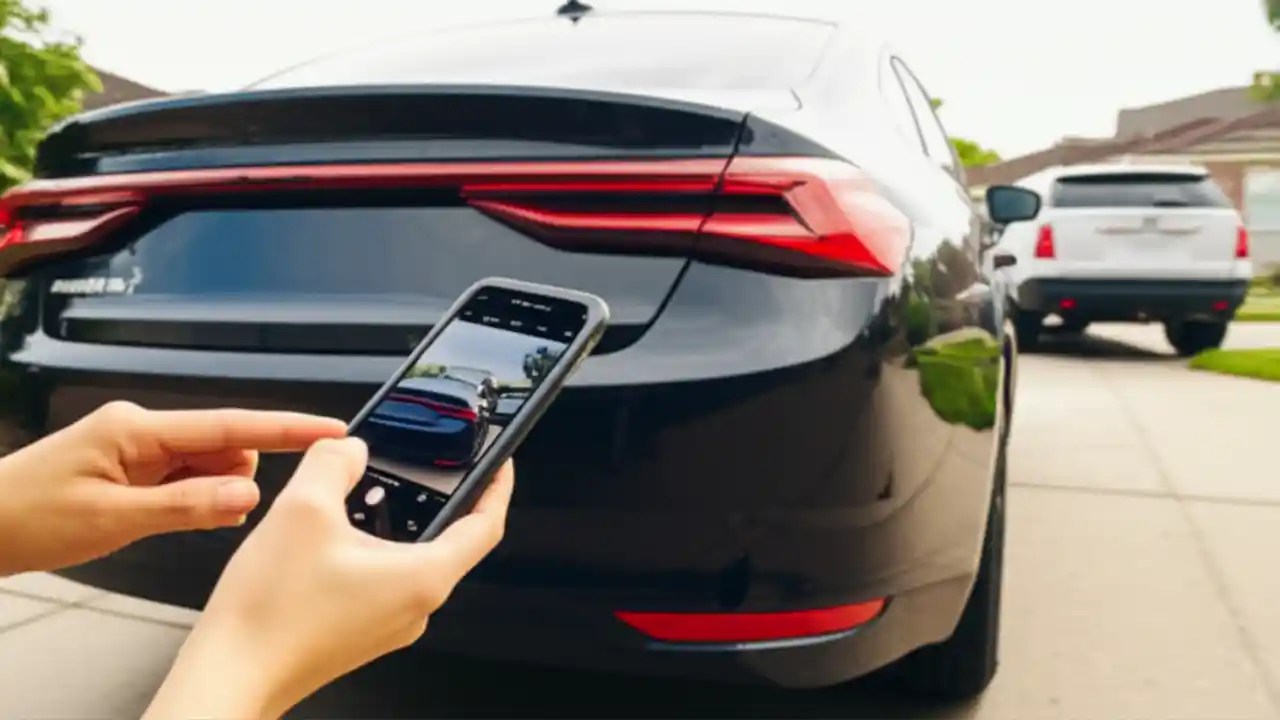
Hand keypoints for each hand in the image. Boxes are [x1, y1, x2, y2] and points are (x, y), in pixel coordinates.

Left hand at [0, 401, 346, 575]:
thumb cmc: (26, 518)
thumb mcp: (113, 519)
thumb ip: (188, 505)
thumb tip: (248, 491)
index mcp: (137, 428)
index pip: (229, 424)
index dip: (285, 428)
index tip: (329, 430)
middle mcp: (140, 428)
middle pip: (222, 446)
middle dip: (230, 479)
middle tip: (204, 515)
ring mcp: (135, 446)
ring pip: (205, 465)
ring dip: (206, 494)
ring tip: (160, 521)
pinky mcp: (129, 465)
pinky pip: (182, 477)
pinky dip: (189, 498)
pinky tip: (166, 517)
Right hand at [145, 438, 513, 719]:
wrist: (230, 674)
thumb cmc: (270, 612)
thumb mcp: (303, 508)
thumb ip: (335, 461)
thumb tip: (350, 448)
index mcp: (424, 578)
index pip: (486, 525)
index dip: (498, 485)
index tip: (499, 460)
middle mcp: (416, 607)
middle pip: (447, 539)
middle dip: (435, 497)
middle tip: (422, 464)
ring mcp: (389, 624)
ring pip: (409, 559)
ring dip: (393, 522)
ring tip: (363, 492)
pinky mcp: (361, 632)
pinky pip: (381, 580)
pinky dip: (369, 549)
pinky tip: (332, 535)